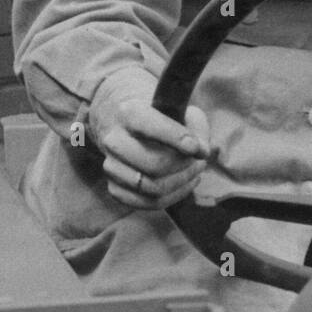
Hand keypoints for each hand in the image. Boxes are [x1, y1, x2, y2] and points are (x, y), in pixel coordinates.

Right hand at [91, 70, 210, 209]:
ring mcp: (110, 165)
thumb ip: (195, 126)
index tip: (196, 148)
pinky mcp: (114, 187)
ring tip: (195, 171)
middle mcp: (113, 139)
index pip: (150, 126)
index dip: (176, 138)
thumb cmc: (162, 115)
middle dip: (183, 166)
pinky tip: (184, 183)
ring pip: (151, 187)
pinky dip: (172, 196)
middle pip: (153, 164)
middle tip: (199, 161)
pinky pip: (147, 203)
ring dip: (181, 182)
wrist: (130, 126)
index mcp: (128, 112)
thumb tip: (202, 152)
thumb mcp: (181, 109)